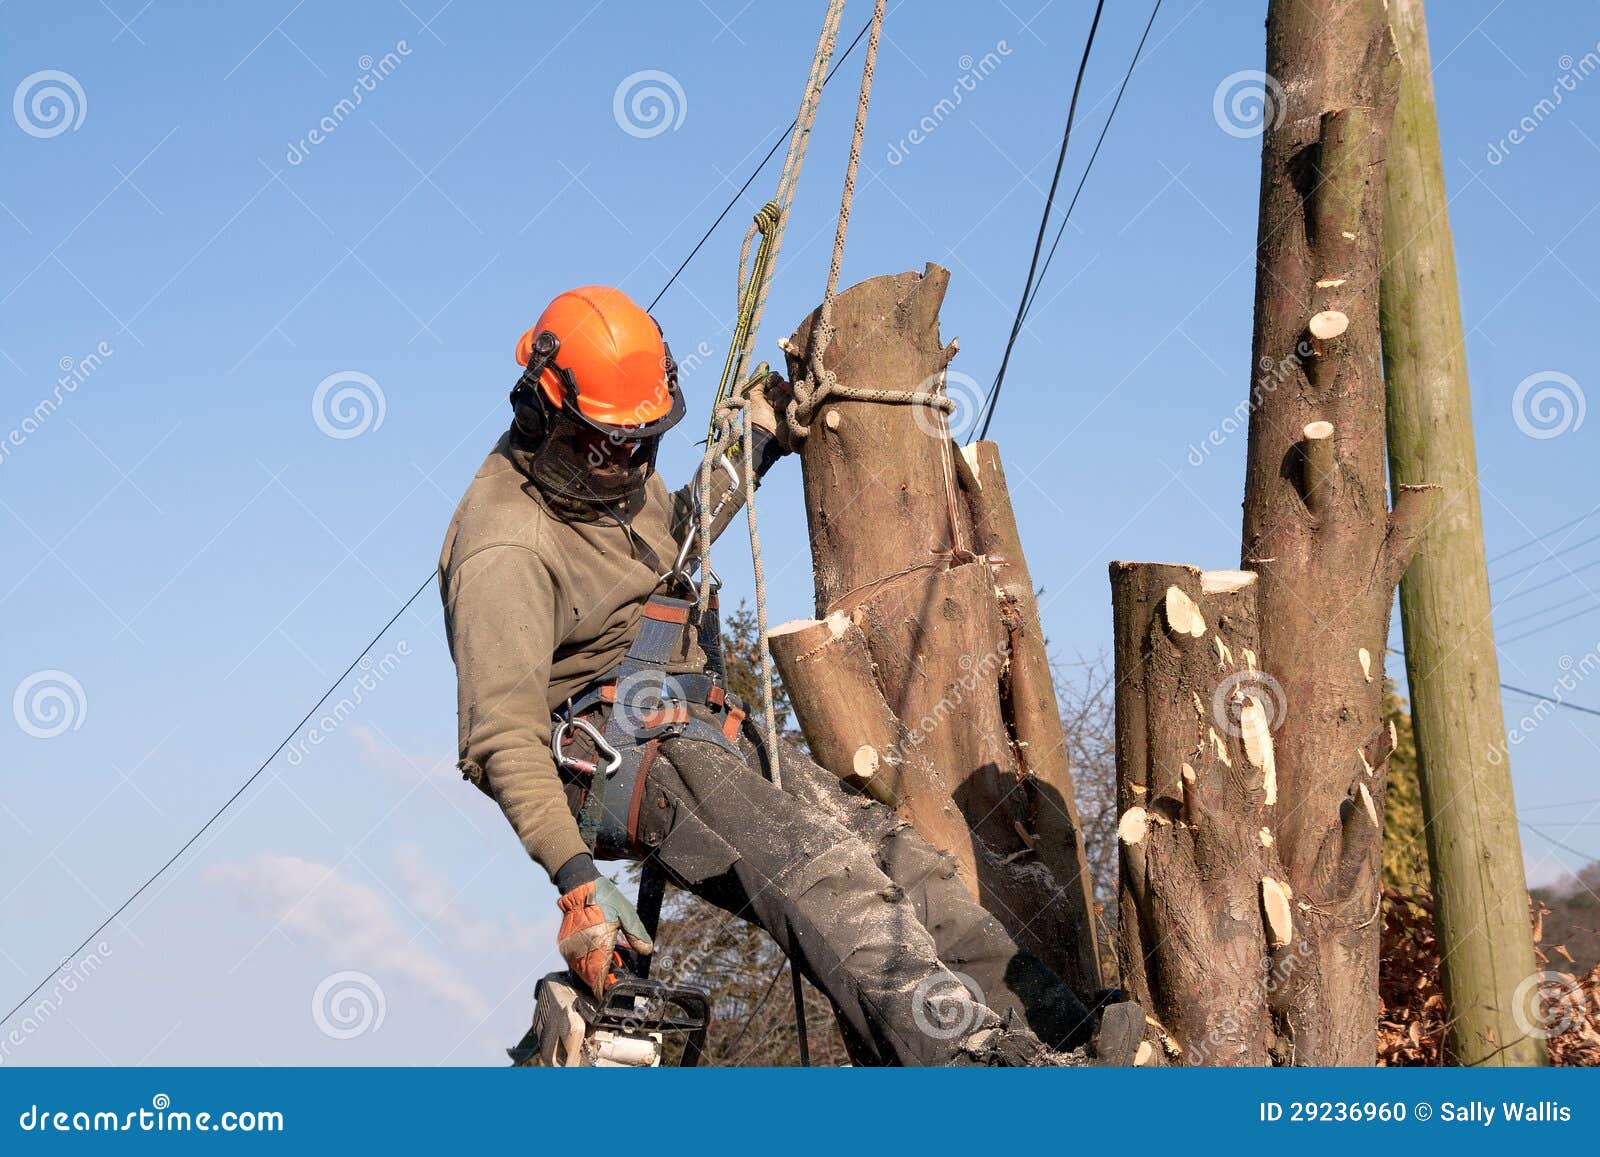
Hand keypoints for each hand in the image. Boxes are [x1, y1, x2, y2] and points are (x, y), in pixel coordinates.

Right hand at [556, 877, 653, 998]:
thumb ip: (636, 934)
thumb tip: (647, 950)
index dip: (604, 987)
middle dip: (600, 981)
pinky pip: (575, 960)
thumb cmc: (605, 898)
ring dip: (592, 973)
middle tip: (611, 982)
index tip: (609, 994)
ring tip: (606, 968)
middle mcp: (582, 947)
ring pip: (581, 970)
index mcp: (598, 942)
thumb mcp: (627, 913)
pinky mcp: (565, 943)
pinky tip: (595, 956)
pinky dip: (585, 963)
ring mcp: (571, 946)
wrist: (580, 886)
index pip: (599, 974)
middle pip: (589, 976)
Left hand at [744, 371, 795, 451]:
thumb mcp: (752, 394)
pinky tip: (782, 412)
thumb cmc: (756, 415)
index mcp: (770, 391)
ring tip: (776, 410)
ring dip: (780, 400)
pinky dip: (786, 404)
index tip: (765, 391)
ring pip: (788, 389)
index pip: (774, 376)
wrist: (765, 433)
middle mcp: (781, 395)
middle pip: (782, 382)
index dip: (770, 381)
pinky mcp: (797, 408)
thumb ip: (757, 378)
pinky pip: (794, 397)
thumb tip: (765, 363)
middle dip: (774, 392)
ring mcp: (790, 401)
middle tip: (770, 403)